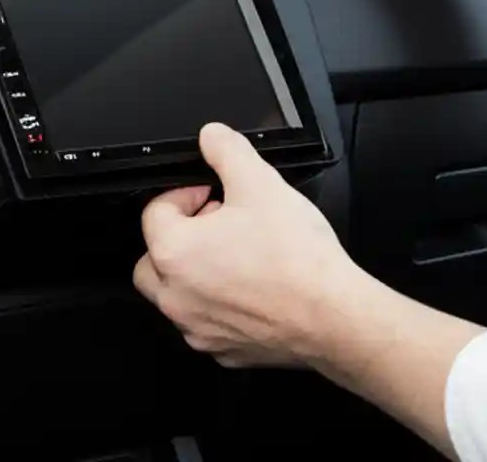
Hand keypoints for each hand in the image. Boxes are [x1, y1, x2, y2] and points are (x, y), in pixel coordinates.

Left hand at [133, 123, 364, 367]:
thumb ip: (228, 151)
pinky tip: (250, 290)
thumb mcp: (261, 183)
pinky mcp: (223, 351)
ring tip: (234, 255)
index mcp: (174, 252)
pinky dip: (218, 306)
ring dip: (194, 273)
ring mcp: (197, 328)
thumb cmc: (296, 259)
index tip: (211, 193)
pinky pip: (205, 324)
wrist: (332, 315)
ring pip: (176, 296)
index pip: (155, 212)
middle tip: (215, 224)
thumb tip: (212, 136)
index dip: (185, 194)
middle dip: (178, 236)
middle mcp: (175, 296)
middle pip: (153, 258)